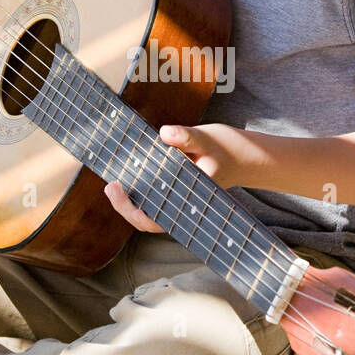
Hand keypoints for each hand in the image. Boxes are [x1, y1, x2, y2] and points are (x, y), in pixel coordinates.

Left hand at [103, 123, 263, 231]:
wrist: (243, 157)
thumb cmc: (225, 149)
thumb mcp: (207, 138)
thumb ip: (186, 136)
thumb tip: (164, 134)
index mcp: (191, 199)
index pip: (157, 218)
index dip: (133, 211)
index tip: (118, 190)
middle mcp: (183, 205)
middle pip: (149, 220)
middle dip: (126, 207)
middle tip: (111, 186)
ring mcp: (179, 201)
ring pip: (149, 211)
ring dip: (129, 201)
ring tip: (114, 184)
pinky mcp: (176, 192)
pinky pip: (154, 199)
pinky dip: (138, 191)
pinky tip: (125, 178)